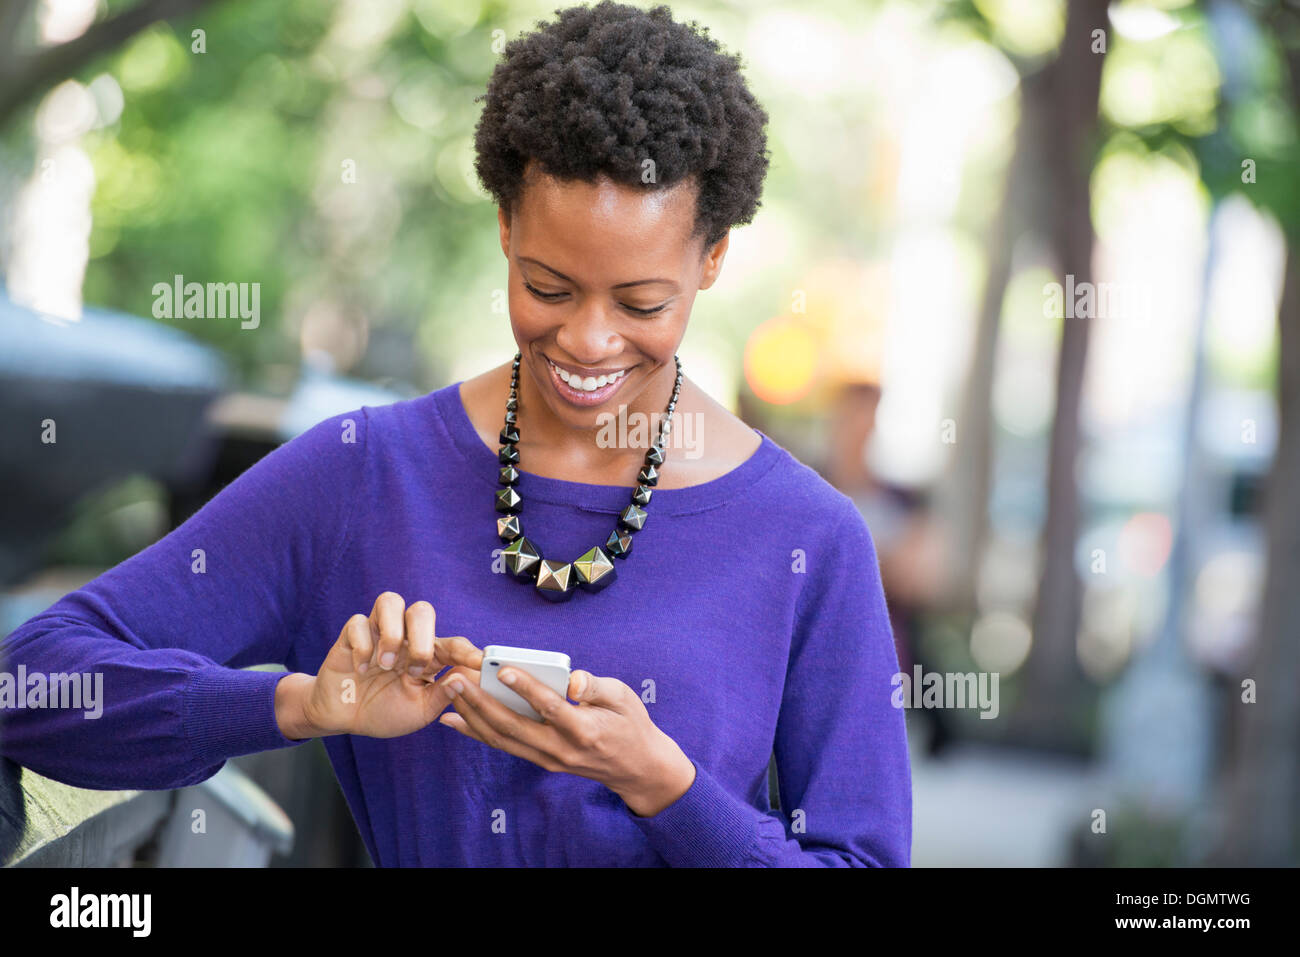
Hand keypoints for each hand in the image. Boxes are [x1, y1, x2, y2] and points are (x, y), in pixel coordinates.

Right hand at [298, 591, 483, 737]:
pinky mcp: (351, 635)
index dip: (468, 651)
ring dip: (391, 634)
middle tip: (413, 670)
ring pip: (391, 601)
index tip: (479, 662)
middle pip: (422, 610)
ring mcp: (378, 632)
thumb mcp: (420, 711)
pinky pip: (358, 622)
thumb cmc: (385, 711)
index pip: (453, 644)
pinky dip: (362, 647)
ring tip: (386, 664)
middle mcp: (405, 637)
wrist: (343, 717)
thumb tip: (467, 678)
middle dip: (422, 639)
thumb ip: (443, 694)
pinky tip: (361, 670)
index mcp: (428, 655)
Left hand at [436, 665, 696, 816]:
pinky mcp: (541, 760)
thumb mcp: (624, 698)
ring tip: (450, 691)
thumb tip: (572, 679)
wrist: (635, 768)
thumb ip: (596, 687)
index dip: (526, 688)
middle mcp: (561, 750)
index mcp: (585, 730)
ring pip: (502, 739)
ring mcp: (548, 759)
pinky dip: (476, 732)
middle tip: (455, 679)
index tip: (503, 669)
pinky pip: (504, 746)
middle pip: (513, 727)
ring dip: (472, 715)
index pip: (551, 708)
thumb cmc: (629, 723)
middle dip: (480, 702)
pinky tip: (454, 719)